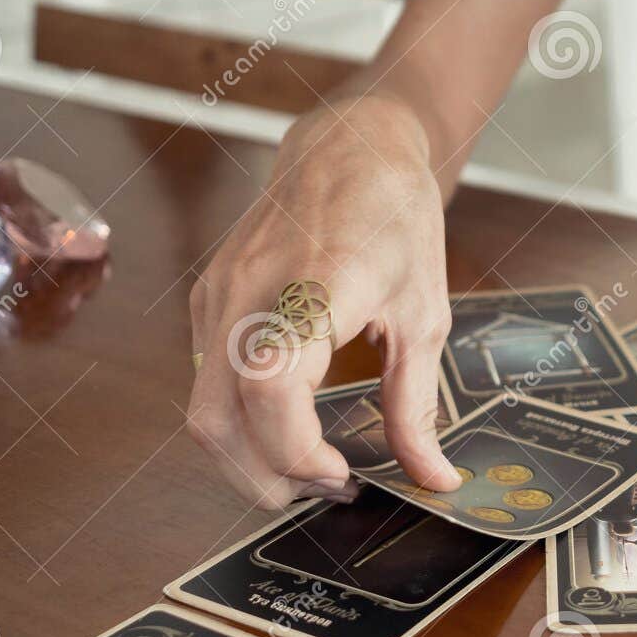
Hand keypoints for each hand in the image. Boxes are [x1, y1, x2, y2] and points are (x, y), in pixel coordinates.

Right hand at [186, 96, 461, 508]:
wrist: (349, 147)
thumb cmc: (393, 218)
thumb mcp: (425, 317)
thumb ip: (418, 405)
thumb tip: (434, 476)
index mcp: (314, 286)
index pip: (270, 389)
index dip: (295, 451)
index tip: (341, 475)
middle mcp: (250, 290)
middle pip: (216, 419)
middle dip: (265, 477)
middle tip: (327, 489)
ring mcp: (219, 295)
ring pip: (202, 409)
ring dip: (247, 458)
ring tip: (310, 466)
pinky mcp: (208, 300)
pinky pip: (206, 382)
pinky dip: (238, 422)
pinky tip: (287, 426)